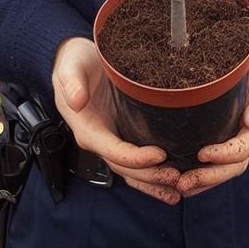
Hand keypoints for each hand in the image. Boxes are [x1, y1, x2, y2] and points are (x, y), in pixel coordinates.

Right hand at [52, 37, 182, 203]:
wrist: (77, 59)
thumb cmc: (74, 63)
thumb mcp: (70, 67)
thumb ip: (72, 83)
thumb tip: (76, 101)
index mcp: (88, 129)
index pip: (113, 151)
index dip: (136, 158)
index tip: (160, 155)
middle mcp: (100, 139)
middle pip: (126, 167)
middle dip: (150, 175)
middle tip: (176, 177)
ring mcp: (112, 138)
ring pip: (132, 170)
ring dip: (153, 181)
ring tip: (178, 188)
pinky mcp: (123, 133)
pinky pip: (137, 159)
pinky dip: (152, 173)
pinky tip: (172, 179)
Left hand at [175, 21, 248, 196]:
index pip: (243, 150)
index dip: (223, 156)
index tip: (201, 154)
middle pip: (232, 164)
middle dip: (209, 176)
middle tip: (182, 184)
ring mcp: (242, 125)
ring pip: (224, 161)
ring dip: (204, 176)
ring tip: (179, 184)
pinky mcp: (230, 117)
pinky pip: (218, 143)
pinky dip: (203, 161)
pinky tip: (184, 165)